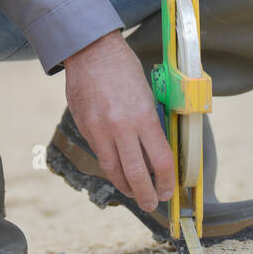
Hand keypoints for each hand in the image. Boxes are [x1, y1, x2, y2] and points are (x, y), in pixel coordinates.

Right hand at [63, 31, 175, 212]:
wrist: (90, 49)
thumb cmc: (123, 66)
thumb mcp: (146, 93)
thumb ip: (149, 123)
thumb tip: (155, 150)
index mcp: (142, 116)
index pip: (161, 161)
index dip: (167, 181)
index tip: (168, 189)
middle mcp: (120, 127)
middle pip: (137, 174)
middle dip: (147, 195)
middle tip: (152, 204)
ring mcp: (99, 129)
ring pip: (113, 170)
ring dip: (126, 187)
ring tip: (133, 193)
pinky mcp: (84, 127)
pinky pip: (100, 154)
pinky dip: (110, 165)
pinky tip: (117, 168)